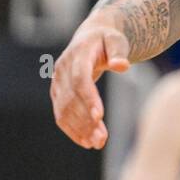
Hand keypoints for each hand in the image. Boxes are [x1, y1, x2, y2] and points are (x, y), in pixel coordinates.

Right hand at [50, 19, 130, 148]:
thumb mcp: (117, 40)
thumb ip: (119, 52)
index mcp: (78, 54)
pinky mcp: (57, 93)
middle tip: (102, 139)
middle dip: (86, 121)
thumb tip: (122, 66)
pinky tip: (86, 141)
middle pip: (72, 99)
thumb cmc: (108, 39)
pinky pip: (60, 114)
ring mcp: (57, 82)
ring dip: (79, 129)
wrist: (90, 36)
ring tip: (98, 143)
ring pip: (64, 110)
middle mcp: (63, 69)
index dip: (88, 98)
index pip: (81, 79)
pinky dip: (71, 129)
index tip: (100, 116)